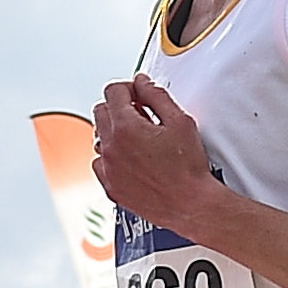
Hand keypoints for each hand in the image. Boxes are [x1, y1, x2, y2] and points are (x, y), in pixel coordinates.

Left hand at [89, 72, 215, 232]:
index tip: (138, 94)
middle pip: (101, 111)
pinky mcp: (111, 186)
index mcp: (125, 128)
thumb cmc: (187, 170)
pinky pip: (100, 163)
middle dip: (119, 107)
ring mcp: (108, 168)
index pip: (113, 91)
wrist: (189, 204)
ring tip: (138, 137)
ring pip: (99, 137)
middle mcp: (111, 148)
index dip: (128, 88)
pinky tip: (131, 158)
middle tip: (140, 113)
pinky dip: (111, 156)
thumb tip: (143, 83)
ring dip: (114, 131)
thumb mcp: (179, 121)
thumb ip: (156, 96)